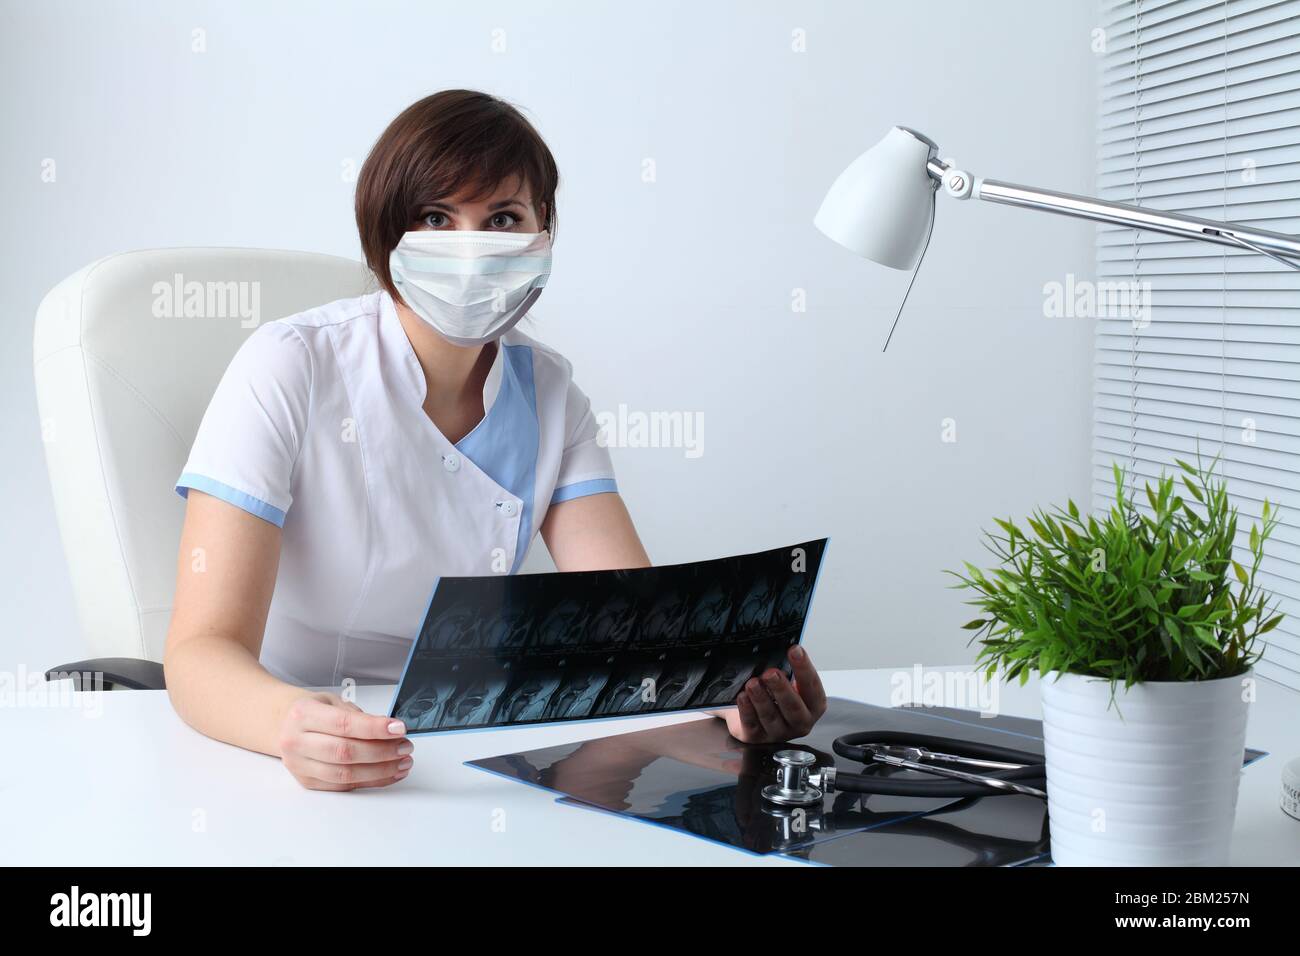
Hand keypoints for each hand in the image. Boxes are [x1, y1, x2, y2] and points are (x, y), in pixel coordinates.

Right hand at [276, 692, 412, 790]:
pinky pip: (344, 786)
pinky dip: (371, 781)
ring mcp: (300, 765)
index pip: (344, 724)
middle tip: (405, 747)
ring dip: (380, 770)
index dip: (374, 728)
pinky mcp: (307, 782)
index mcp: (303, 714)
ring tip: (403, 762)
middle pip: (345, 752)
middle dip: (382, 751)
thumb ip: (358, 716)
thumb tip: (391, 730)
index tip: (399, 728)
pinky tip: (389, 773)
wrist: (284, 725)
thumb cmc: (313, 712)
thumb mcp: (333, 702)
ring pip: (345, 774)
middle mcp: (296, 741)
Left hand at [718, 645, 826, 743]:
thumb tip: (783, 648)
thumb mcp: (786, 680)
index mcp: (812, 705)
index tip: (795, 650)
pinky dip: (747, 710)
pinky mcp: (756, 738)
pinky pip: (752, 724)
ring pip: (771, 717)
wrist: (751, 709)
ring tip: (753, 683)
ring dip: (761, 699)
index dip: (804, 668)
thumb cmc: (774, 692)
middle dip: (782, 689)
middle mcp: (799, 722)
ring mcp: (778, 733)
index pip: (812, 688)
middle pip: (793, 708)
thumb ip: (788, 669)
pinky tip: (742, 697)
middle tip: (771, 673)